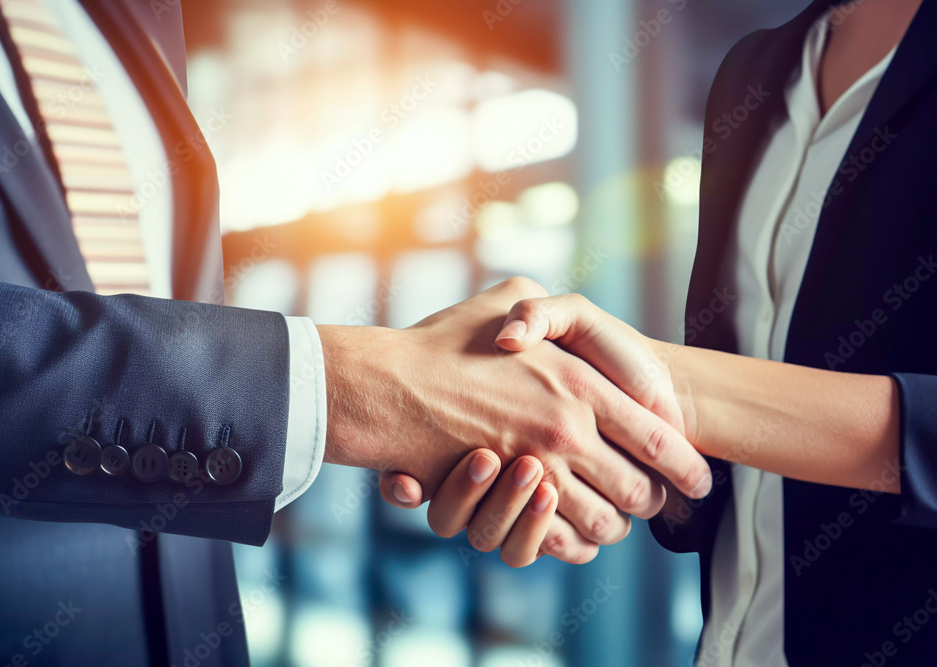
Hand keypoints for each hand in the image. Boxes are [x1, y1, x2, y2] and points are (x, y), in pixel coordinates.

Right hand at [357, 282, 710, 559]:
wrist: (387, 384)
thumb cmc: (443, 340)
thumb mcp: (506, 297)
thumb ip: (549, 304)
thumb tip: (566, 314)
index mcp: (582, 383)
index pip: (659, 438)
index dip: (687, 466)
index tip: (700, 481)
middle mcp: (568, 428)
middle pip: (640, 489)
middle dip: (653, 501)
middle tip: (656, 501)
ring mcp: (537, 470)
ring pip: (604, 522)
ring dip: (613, 526)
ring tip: (615, 519)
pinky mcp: (504, 503)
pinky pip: (560, 541)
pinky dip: (574, 543)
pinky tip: (575, 532)